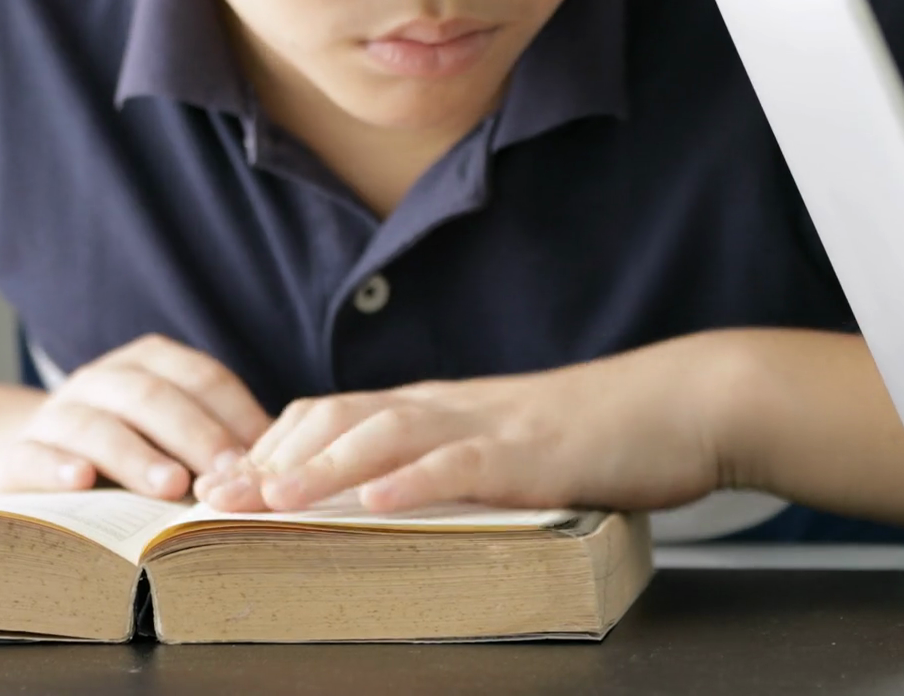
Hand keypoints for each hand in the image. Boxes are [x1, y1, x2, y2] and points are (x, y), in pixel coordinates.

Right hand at [0, 335, 270, 499]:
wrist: (35, 463)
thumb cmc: (131, 450)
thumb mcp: (175, 437)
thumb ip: (222, 442)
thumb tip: (289, 466)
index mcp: (150, 366)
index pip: (202, 378)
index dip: (235, 414)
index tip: (265, 455)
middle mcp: (103, 381)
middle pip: (152, 396)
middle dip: (195, 434)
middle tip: (228, 474)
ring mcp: (57, 414)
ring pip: (96, 424)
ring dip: (136, 454)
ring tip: (170, 486)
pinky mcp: (15, 454)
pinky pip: (33, 454)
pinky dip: (56, 466)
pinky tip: (82, 481)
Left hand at [193, 333, 743, 513]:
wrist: (686, 403)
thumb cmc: (607, 433)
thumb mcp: (514, 444)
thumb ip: (457, 462)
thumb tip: (401, 497)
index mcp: (446, 407)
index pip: (339, 412)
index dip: (276, 445)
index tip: (224, 483)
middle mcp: (455, 407)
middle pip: (342, 416)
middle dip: (274, 457)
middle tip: (217, 497)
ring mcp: (493, 425)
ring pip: (388, 433)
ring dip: (322, 467)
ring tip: (272, 499)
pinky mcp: (535, 452)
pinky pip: (463, 462)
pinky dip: (415, 480)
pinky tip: (377, 501)